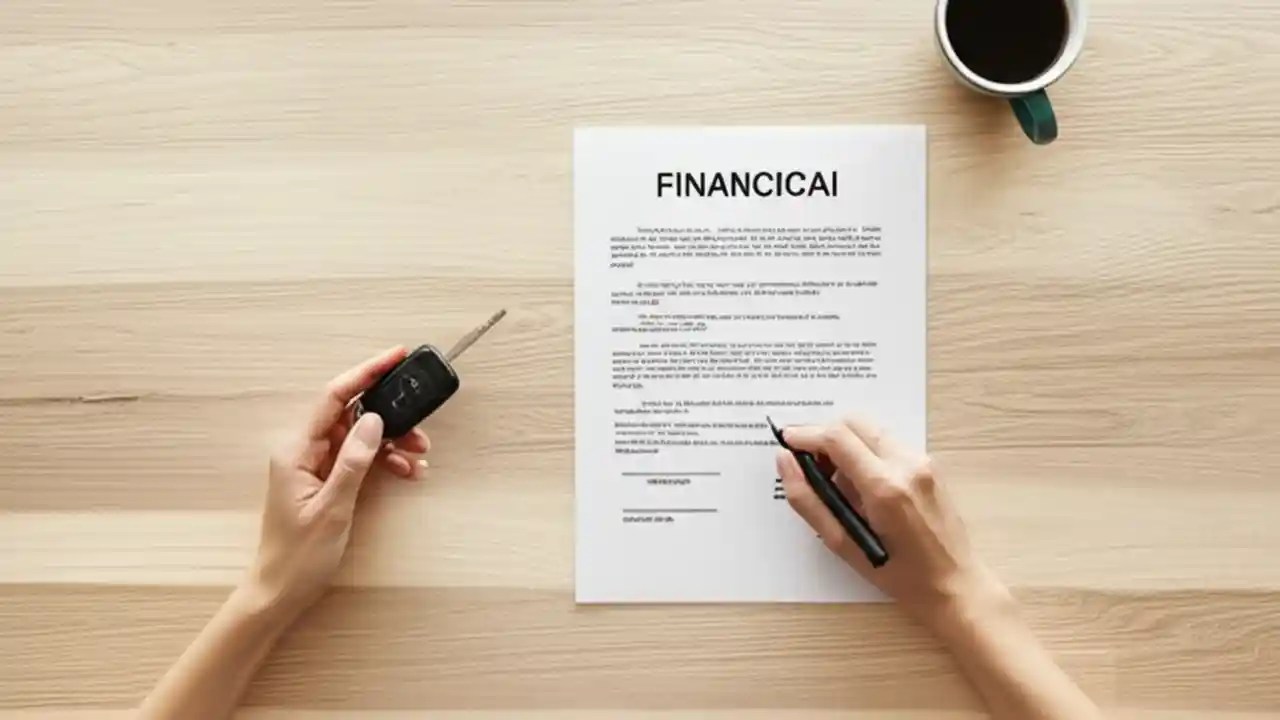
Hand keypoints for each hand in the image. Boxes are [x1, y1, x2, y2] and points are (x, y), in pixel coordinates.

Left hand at [245, 346, 429, 617]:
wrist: (279, 592)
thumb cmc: (299, 557)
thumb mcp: (332, 509)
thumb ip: (353, 461)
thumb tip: (373, 420)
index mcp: (296, 450)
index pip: (334, 397)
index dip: (366, 373)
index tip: (396, 357)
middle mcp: (304, 450)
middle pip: (351, 413)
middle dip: (390, 415)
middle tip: (422, 427)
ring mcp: (315, 464)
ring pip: (360, 436)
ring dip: (392, 441)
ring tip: (419, 455)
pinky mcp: (326, 479)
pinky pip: (359, 457)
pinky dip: (384, 460)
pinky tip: (407, 470)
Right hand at [777, 416, 1006, 627]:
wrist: (955, 584)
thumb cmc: (900, 575)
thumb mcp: (843, 545)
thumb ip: (808, 501)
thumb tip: (785, 462)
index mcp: (884, 487)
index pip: (836, 437)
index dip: (805, 434)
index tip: (787, 441)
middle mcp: (907, 465)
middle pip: (854, 422)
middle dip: (824, 434)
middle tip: (809, 463)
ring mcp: (922, 462)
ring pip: (871, 429)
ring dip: (846, 443)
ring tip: (836, 481)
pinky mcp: (930, 465)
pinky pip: (888, 443)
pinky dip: (866, 452)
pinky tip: (862, 485)